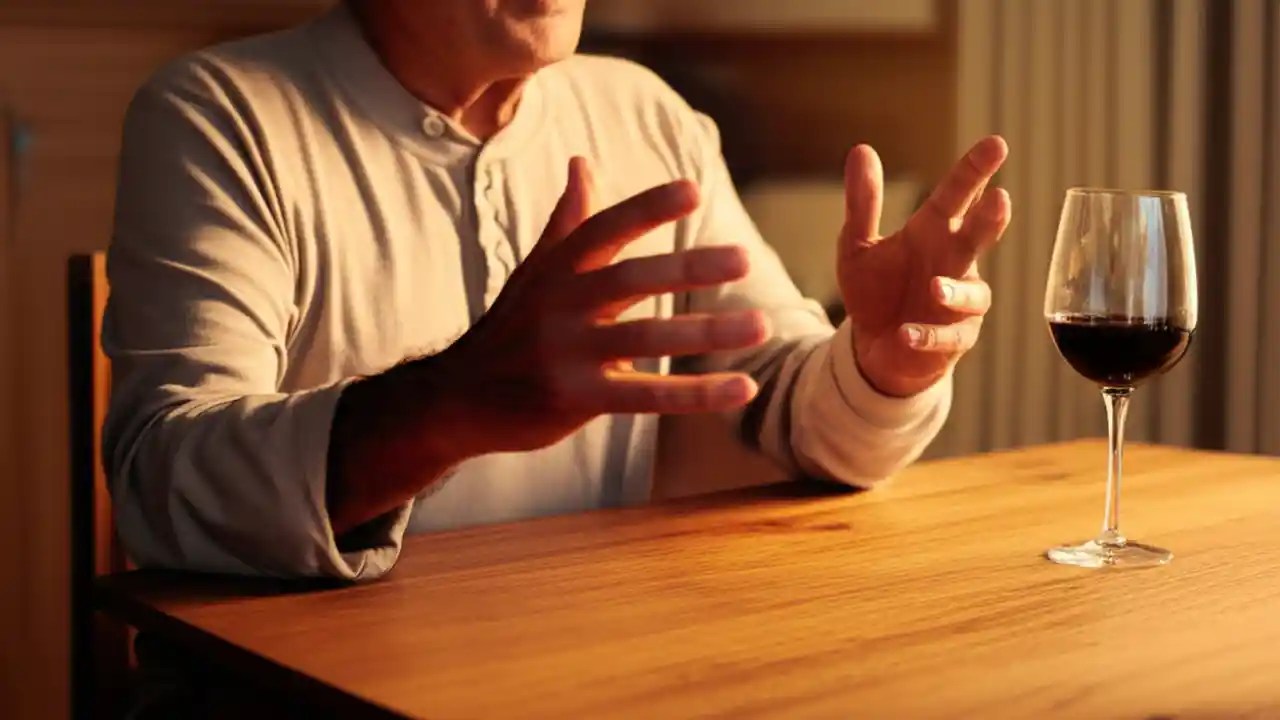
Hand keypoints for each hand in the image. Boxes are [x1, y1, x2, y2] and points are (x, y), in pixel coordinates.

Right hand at [431, 157, 771, 456]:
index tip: (691, 189)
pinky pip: (647, 395)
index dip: (646, 209)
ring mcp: (567, 353)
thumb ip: (568, 221)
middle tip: (743, 258)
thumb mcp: (535, 272)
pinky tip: (744, 388)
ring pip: (646, 337)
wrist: (458, 398)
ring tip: (761, 323)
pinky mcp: (576, 398)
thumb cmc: (511, 327)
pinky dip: (698, 394)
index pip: (604, 228)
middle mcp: (560, 305)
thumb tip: (583, 161)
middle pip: (630, 279)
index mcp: (557, 268)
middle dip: (686, 266)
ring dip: (706, 331)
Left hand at [838, 136, 1010, 397]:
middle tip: (1001, 200)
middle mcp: (954, 262)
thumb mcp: (857, 245)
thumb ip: (863, 203)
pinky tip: (906, 334)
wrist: (874, 346)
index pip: (957, 197)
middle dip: (991, 219)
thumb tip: (861, 149)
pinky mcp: (954, 340)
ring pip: (972, 294)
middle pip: (979, 236)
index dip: (975, 172)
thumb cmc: (875, 290)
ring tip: (935, 288)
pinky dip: (927, 335)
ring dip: (955, 291)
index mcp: (933, 233)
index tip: (996, 144)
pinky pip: (946, 338)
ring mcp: (960, 303)